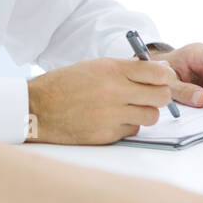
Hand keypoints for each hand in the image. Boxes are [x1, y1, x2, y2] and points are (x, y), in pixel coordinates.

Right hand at [27, 56, 178, 144]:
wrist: (36, 108)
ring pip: (151, 116)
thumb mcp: (95, 67)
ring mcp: (111, 115)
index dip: (167, 77)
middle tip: (148, 96)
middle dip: (159, 96)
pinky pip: (133, 131)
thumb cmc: (64, 85)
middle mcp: (114, 91)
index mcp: (111, 70)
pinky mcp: (106, 135)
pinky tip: (110, 120)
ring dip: (144, 113)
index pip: (158, 73)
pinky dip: (127, 126)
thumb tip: (161, 70)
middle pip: (161, 96)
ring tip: (128, 109)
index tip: (164, 80)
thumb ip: (127, 69)